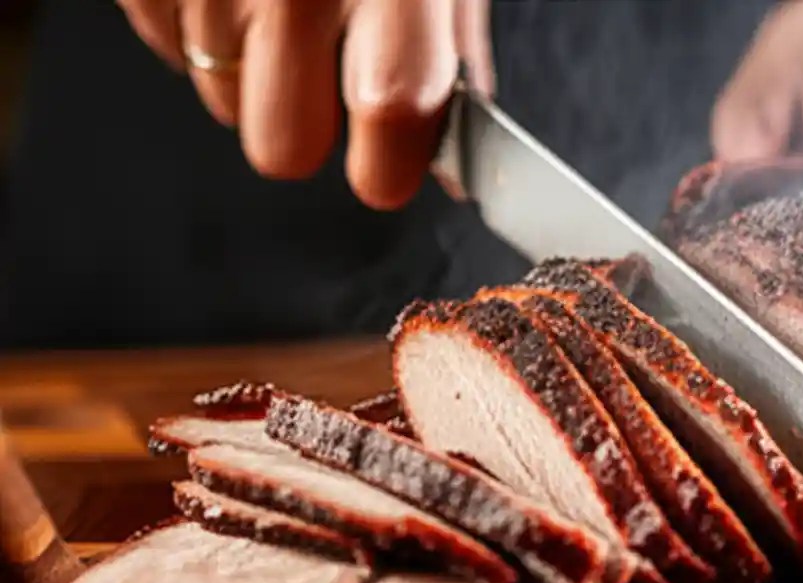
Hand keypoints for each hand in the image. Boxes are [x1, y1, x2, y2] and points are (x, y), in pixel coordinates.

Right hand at [116, 0, 493, 209]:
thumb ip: (450, 49)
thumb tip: (458, 166)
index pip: (396, 112)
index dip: (389, 164)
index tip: (386, 171)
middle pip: (284, 148)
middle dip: (304, 131)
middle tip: (320, 77)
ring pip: (223, 103)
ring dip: (251, 72)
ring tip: (275, 2)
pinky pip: (168, 48)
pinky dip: (197, 30)